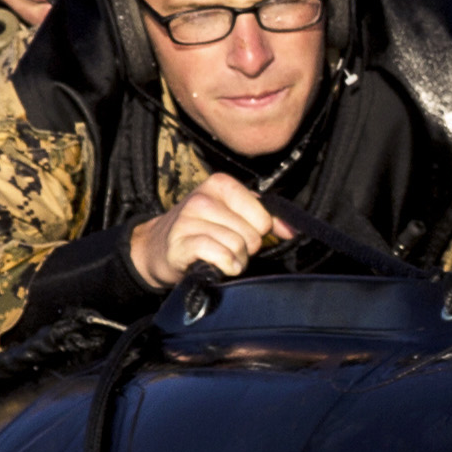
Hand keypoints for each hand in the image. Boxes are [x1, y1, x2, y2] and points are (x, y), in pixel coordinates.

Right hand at [130, 171, 282, 289]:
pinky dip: (225, 265)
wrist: (158, 247)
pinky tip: (220, 267)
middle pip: (252, 234)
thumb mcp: (232, 215)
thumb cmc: (201, 230)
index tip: (243, 234)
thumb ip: (263, 217)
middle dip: (247, 250)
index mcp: (221, 184)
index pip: (264, 217)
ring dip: (236, 261)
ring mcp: (188, 219)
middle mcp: (203, 197)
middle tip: (231, 250)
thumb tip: (293, 229)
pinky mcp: (180, 243)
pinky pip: (219, 255)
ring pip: (237, 246)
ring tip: (222, 258)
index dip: (259, 233)